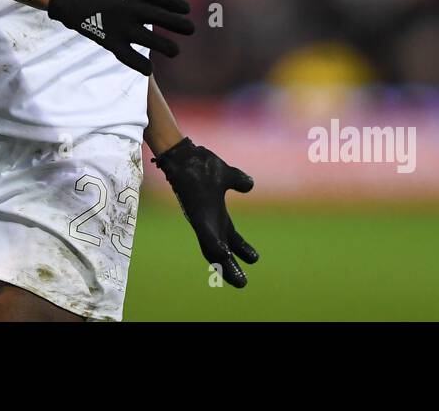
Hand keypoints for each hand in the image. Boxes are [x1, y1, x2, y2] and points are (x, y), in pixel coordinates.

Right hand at [46, 0, 194, 74]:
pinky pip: (126, 55)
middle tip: (191, 30)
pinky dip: (138, 63)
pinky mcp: (110, 40)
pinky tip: (149, 69)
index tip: (187, 10)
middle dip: (178, 24)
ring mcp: (120, 26)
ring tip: (175, 51)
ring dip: (164, 46)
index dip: (177, 5)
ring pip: (147, 38)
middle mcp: (130, 9)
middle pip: (159, 17)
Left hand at [152, 138, 257, 286]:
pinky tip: (225, 255)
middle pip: (221, 251)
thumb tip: (249, 185)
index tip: (253, 259)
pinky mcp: (195, 216)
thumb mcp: (227, 174)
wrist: (185, 154)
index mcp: (216, 214)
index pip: (230, 238)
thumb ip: (238, 181)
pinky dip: (215, 246)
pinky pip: (206, 235)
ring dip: (225, 265)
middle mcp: (208, 221)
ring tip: (238, 280)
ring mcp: (201, 220)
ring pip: (213, 250)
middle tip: (243, 284)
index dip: (241, 250)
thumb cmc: (201, 164)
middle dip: (231, 268)